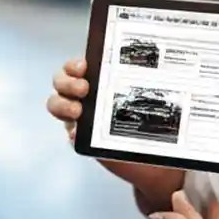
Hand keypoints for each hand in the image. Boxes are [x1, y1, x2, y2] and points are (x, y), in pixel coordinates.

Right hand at [46, 59, 183, 207]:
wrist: (154, 153)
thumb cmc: (151, 119)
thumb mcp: (150, 97)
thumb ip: (147, 83)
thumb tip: (161, 65)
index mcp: (99, 78)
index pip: (77, 66)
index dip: (74, 65)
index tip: (84, 66)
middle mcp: (85, 94)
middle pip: (61, 82)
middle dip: (68, 82)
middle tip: (84, 89)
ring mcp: (80, 117)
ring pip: (57, 104)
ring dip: (62, 105)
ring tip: (78, 112)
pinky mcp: (82, 139)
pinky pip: (70, 134)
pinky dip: (72, 133)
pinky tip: (78, 134)